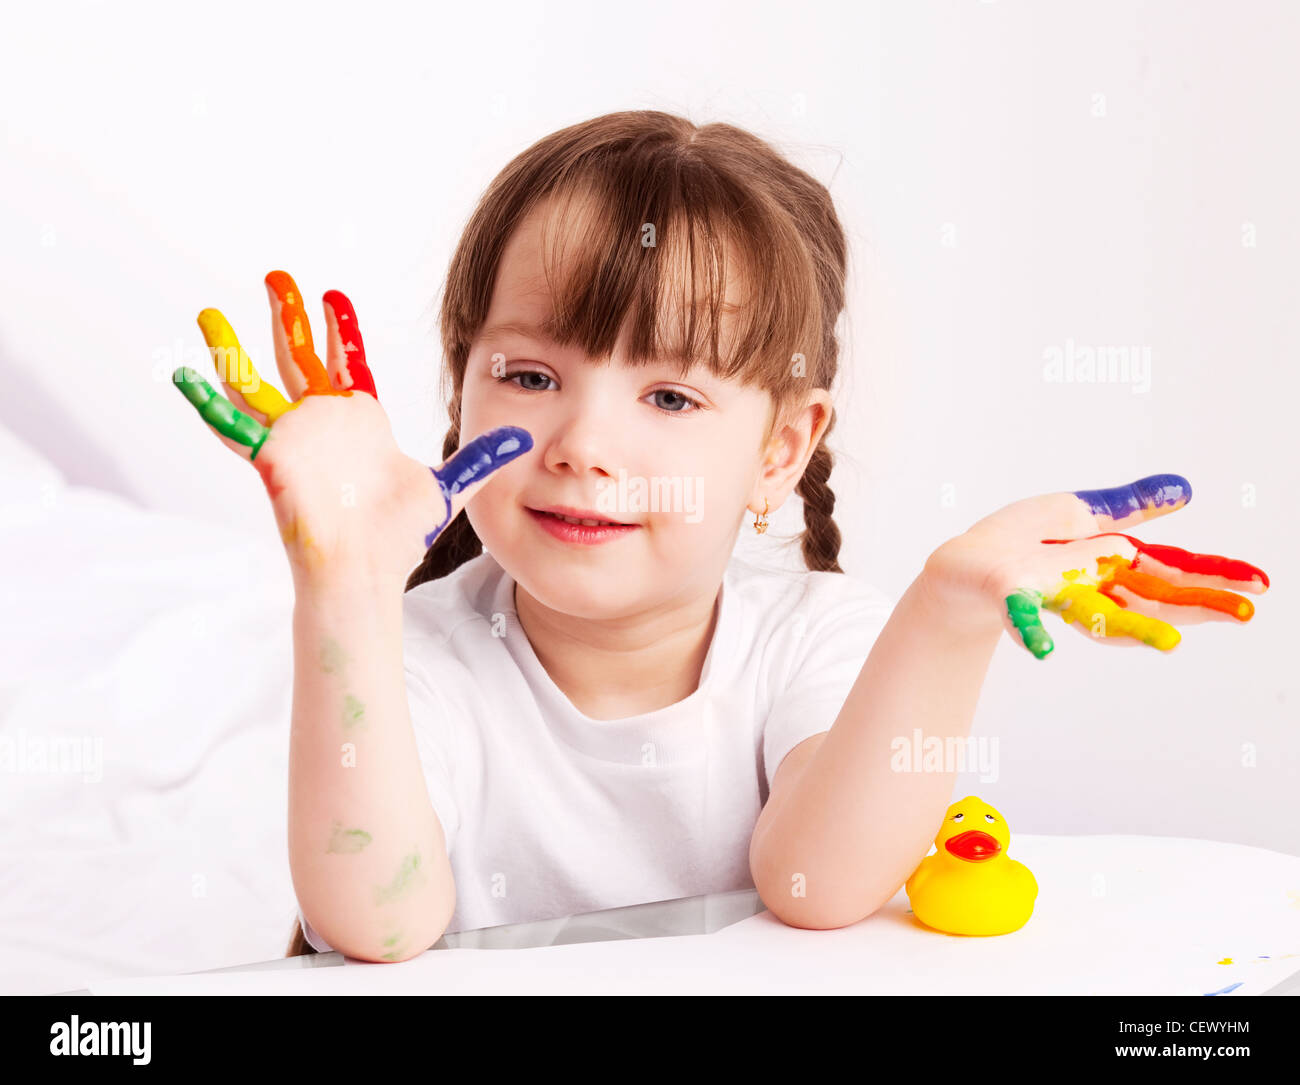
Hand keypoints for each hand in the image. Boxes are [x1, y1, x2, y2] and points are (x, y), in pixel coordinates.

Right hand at [171, 269, 531, 584]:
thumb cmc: (399, 537)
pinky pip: (232, 427)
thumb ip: (481, 457)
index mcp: (361, 423)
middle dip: (290, 316)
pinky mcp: (272, 459)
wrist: (370, 571)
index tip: (333, 293)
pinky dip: (207, 402)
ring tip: (208, 314)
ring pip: (256, 384)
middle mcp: (324, 424)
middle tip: (277, 276)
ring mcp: (294, 440)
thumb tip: (522, 438)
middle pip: (300, 357)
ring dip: (232, 350)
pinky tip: (184, 374)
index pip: (348, 363)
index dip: (340, 329)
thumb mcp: (449, 485)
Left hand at [922, 474, 1269, 658]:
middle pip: (1151, 599)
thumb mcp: (1079, 513)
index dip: (1215, 576)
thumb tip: (1186, 488)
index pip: (1173, 571)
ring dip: (1133, 631)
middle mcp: (1092, 586)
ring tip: (1172, 644)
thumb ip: (1129, 506)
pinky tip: (1041, 648)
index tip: (1261, 584)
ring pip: (1098, 616)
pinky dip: (1031, 631)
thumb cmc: (1022, 540)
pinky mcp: (1012, 595)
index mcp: (1111, 564)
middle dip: (1196, 606)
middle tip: (1244, 614)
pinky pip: (1021, 615)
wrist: (965, 564)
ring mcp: (1053, 595)